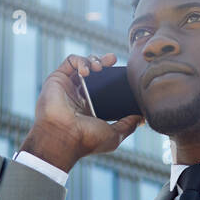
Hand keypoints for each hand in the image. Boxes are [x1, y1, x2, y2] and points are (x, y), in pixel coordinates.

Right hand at [19, 53, 143, 172]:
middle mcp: (78, 95)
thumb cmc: (86, 140)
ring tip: (99, 67)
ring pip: (83, 64)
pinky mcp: (57, 79)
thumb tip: (142, 118)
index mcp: (89, 107)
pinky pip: (70, 61)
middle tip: (112, 59)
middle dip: (104, 62)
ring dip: (94, 60)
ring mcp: (67, 86)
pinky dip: (81, 61)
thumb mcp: (114, 135)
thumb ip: (128, 125)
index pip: (102, 85)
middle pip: (93, 72)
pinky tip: (87, 71)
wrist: (64, 137)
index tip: (123, 71)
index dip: (112, 76)